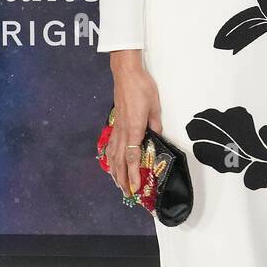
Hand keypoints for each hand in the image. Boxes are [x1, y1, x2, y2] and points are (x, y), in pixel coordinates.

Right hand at [106, 50, 162, 196]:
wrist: (126, 73)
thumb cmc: (142, 87)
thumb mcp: (155, 106)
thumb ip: (155, 124)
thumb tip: (156, 137)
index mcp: (135, 128)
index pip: (132, 157)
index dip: (133, 175)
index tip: (136, 188)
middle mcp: (123, 131)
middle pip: (120, 161)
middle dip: (123, 179)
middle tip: (128, 194)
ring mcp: (117, 127)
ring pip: (113, 155)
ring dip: (115, 171)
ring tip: (118, 184)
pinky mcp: (115, 123)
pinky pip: (111, 144)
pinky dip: (110, 157)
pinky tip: (110, 163)